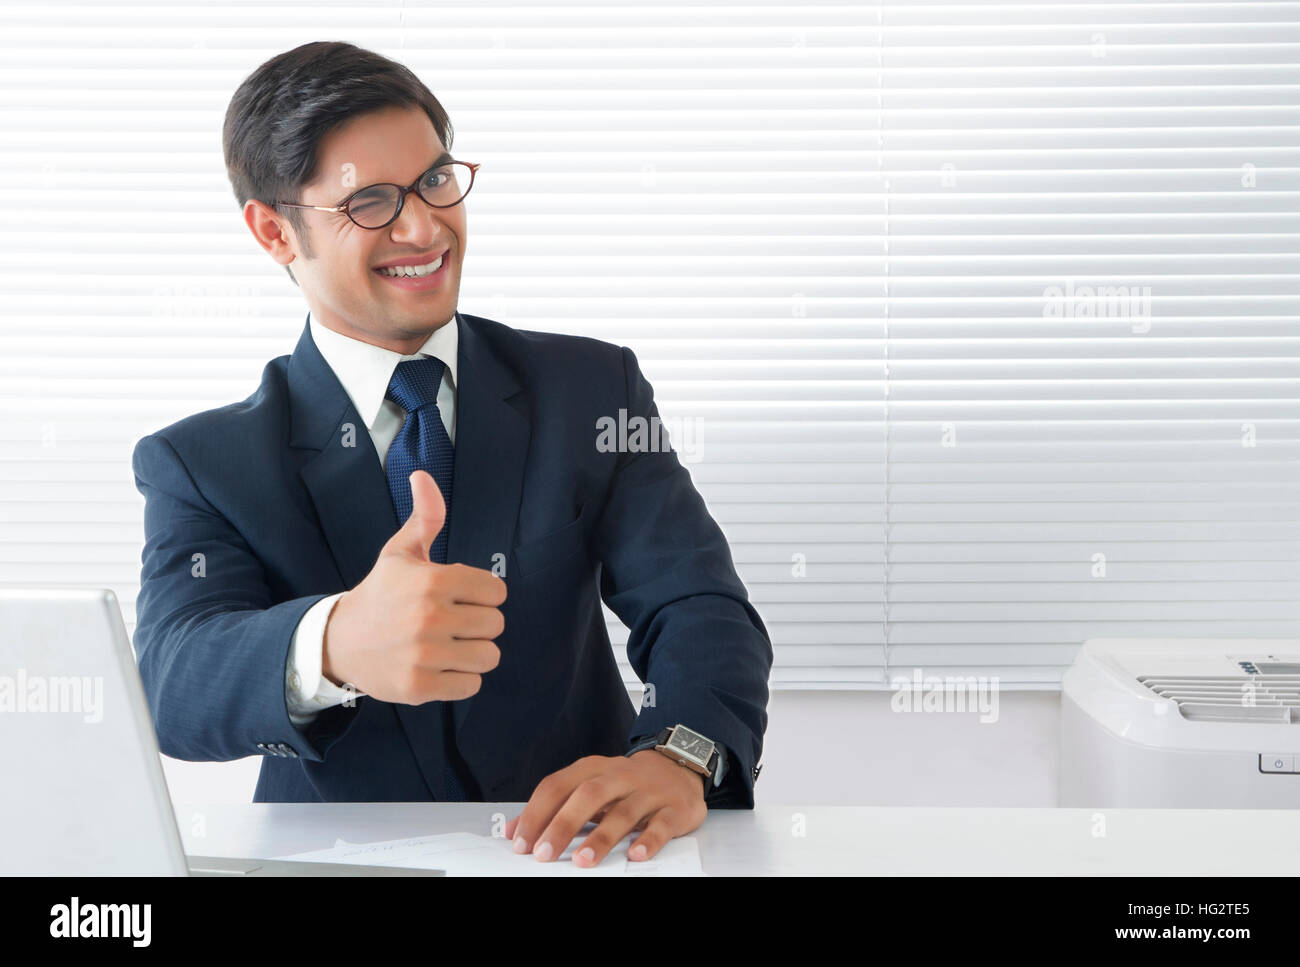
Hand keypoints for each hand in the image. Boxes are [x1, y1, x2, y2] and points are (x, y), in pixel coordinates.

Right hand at [321, 469, 506, 703]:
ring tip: (448, 645)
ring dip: (473, 653)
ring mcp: (425, 655)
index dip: (483, 595)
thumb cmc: (380, 593)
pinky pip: (471, 686)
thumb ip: (425, 516)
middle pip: (496, 625)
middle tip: (452, 623)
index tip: (461, 597)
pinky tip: (438, 666)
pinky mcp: (420, 687)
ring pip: (489, 657)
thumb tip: (424, 476)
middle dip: (479, 624)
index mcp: (432, 581)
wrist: (339, 642)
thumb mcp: (400, 552)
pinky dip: (460, 679)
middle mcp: (429, 618)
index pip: (497, 592)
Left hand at [504, 750, 707, 867]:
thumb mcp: (587, 787)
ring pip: (623, 811)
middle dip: (563, 825)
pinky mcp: (673, 809)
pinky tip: (635, 855)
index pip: (557, 786)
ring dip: (602, 837)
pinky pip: (661, 825)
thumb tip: (511, 832)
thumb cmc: (624, 784)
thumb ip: (552, 807)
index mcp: (592, 769)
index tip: (521, 843)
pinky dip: (649, 840)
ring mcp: (648, 792)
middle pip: (588, 796)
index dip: (536, 814)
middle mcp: (619, 776)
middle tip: (544, 854)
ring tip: (583, 861)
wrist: (678, 767)